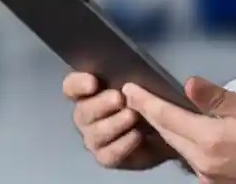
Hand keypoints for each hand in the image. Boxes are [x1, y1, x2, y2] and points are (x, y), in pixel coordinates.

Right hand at [63, 72, 178, 170]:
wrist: (164, 128)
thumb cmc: (146, 99)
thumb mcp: (140, 82)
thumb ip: (128, 79)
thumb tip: (126, 84)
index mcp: (87, 92)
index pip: (71, 87)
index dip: (78, 84)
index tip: (93, 82)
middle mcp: (86, 116)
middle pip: (81, 112)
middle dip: (100, 104)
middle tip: (119, 98)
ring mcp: (94, 138)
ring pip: (94, 134)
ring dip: (113, 124)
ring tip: (133, 116)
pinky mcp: (106, 157)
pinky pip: (107, 154)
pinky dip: (122, 145)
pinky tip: (137, 136)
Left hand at [123, 76, 235, 183]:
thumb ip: (217, 98)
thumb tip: (188, 85)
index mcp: (209, 140)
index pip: (166, 117)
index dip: (145, 102)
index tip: (129, 89)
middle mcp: (202, 161)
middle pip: (166, 133)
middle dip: (148, 114)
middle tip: (133, 96)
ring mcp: (206, 176)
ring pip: (176, 147)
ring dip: (163, 129)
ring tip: (152, 110)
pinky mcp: (213, 183)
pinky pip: (189, 159)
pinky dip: (181, 143)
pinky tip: (180, 132)